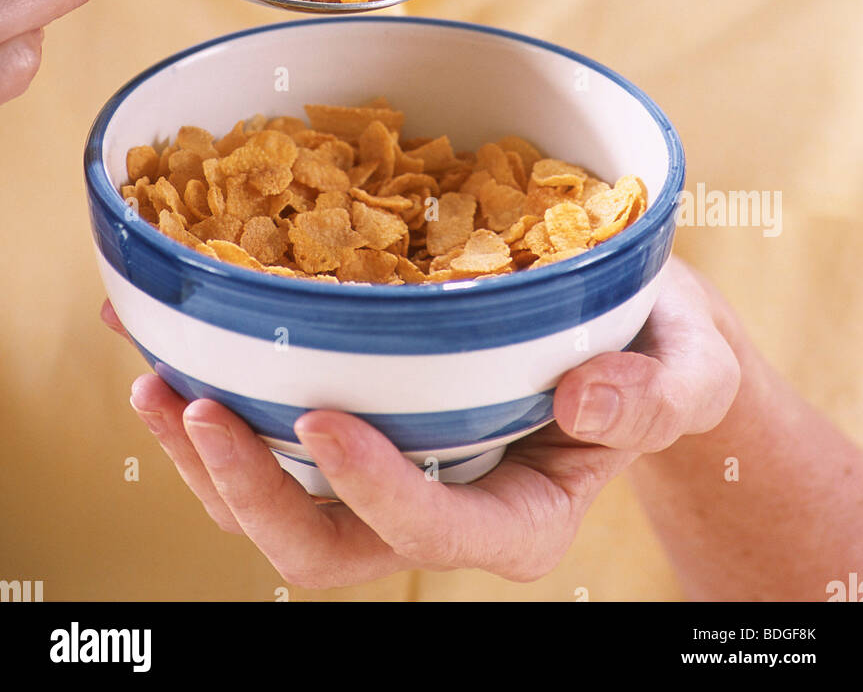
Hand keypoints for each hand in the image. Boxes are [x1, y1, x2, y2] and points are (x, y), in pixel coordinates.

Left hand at [107, 256, 739, 585]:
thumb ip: (650, 396)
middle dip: (250, 492)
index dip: (372, 489)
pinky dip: (211, 396)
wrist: (631, 338)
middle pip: (329, 549)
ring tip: (153, 378)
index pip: (437, 528)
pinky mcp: (361, 432)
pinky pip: (273, 443)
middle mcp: (441, 507)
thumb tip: (581, 403)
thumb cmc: (665, 356)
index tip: (320, 417)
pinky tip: (165, 341)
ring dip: (204, 456)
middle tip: (194, 408)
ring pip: (279, 507)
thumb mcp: (685, 369)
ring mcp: (389, 475)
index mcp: (521, 516)